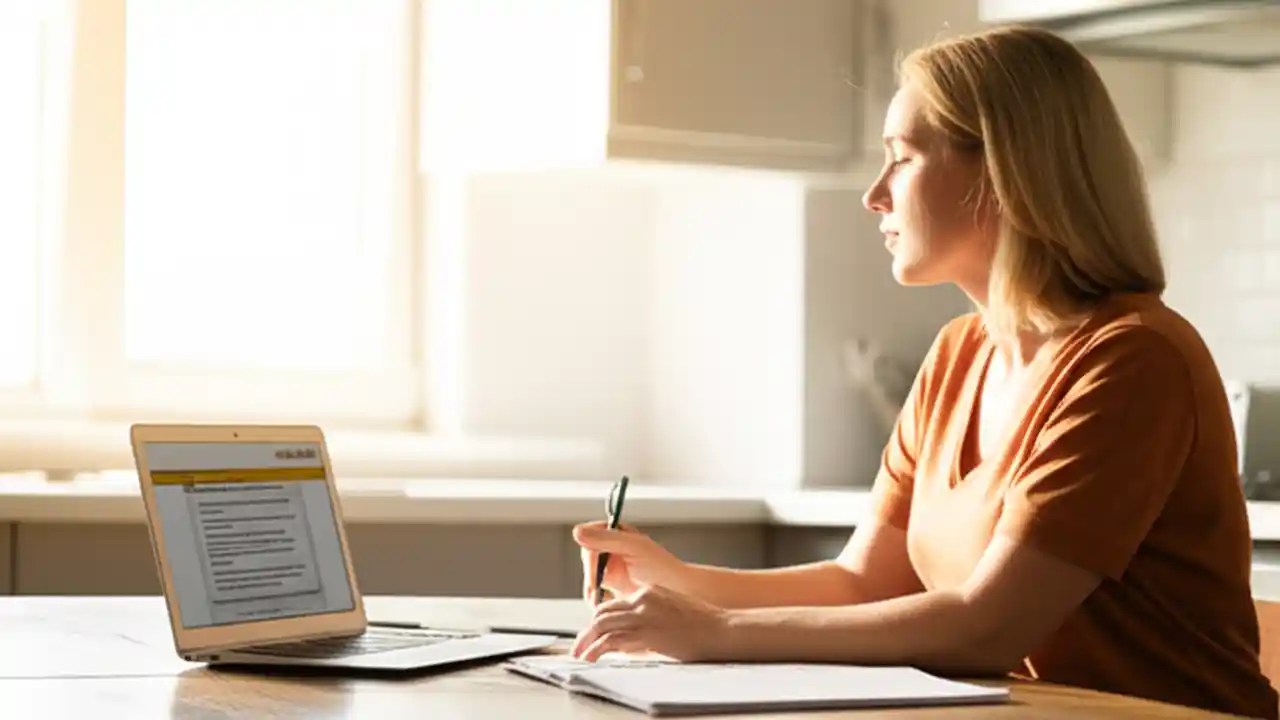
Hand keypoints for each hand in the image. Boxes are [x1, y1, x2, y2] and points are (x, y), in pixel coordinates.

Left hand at [570, 584, 731, 661]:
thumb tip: (632, 637)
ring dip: (586, 641)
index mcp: (649, 591)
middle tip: (580, 646)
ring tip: (579, 655)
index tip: (592, 633)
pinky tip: (591, 658)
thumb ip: (650, 619)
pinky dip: (596, 650)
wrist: (721, 629)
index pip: (614, 603)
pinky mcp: (646, 632)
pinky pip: (612, 640)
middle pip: (602, 612)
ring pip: (601, 625)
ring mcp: (644, 615)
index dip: (599, 620)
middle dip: (587, 631)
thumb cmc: (704, 625)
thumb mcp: (672, 611)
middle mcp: (643, 599)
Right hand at [573, 521, 685, 605]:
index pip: (590, 537)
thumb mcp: (634, 548)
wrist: (682, 594)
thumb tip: (577, 532)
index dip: (590, 553)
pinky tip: (607, 605)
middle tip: (597, 589)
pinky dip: (598, 600)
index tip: (594, 570)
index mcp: (618, 533)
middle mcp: (614, 549)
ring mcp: (614, 569)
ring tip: (601, 600)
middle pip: (588, 559)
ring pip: (590, 577)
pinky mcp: (614, 588)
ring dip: (593, 590)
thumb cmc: (664, 569)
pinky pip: (596, 593)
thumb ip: (606, 538)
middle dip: (591, 576)